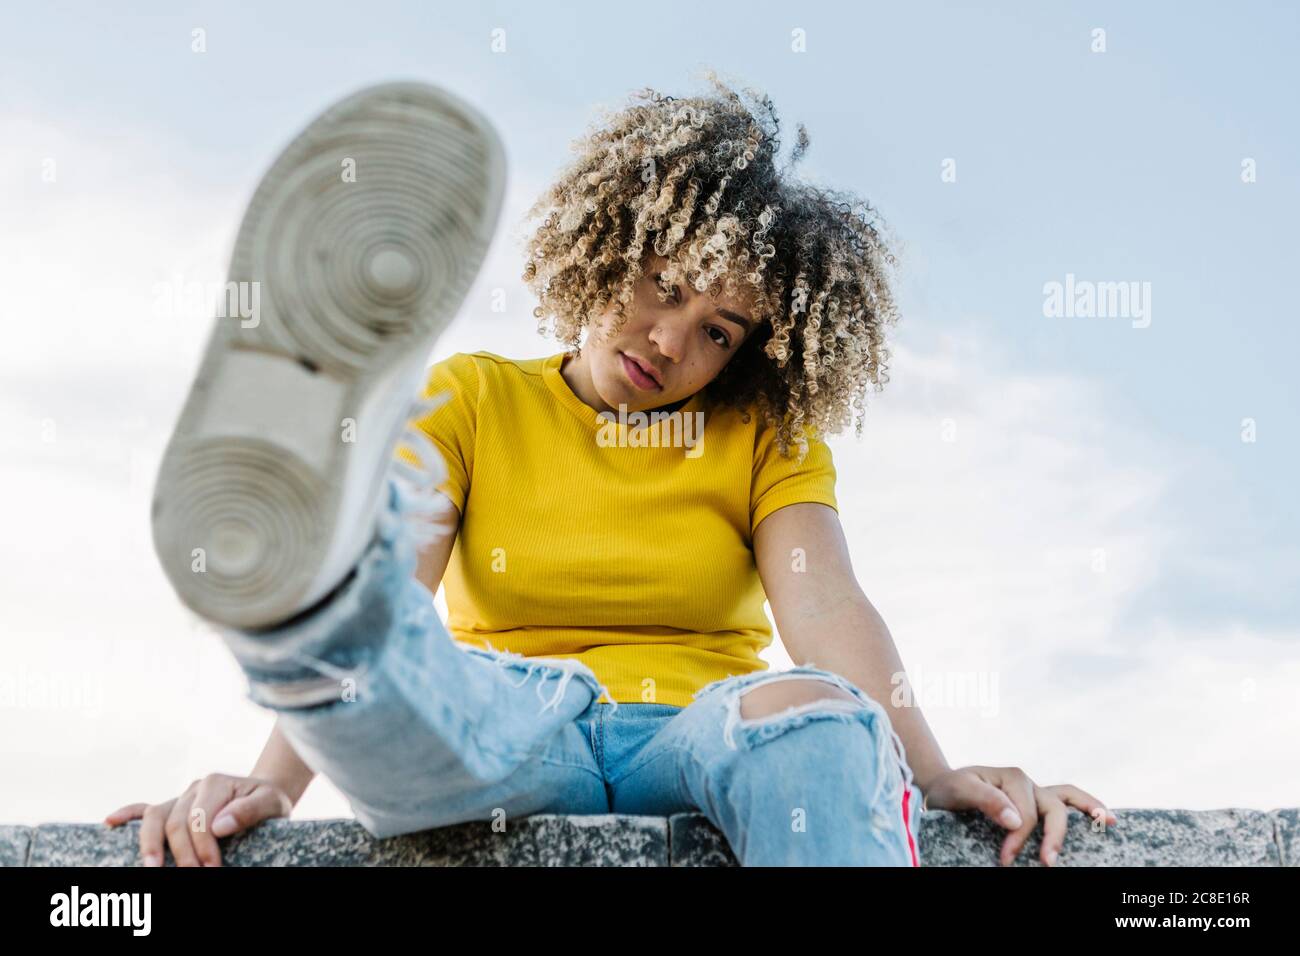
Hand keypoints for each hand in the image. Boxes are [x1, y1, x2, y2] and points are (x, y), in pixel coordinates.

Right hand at [104, 773, 294, 866]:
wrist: (263, 794)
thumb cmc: (268, 801)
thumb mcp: (272, 803)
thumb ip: (250, 811)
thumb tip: (219, 826)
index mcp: (215, 783)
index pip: (200, 819)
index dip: (203, 847)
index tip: (213, 869)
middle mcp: (193, 788)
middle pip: (175, 823)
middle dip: (182, 855)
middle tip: (194, 877)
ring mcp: (179, 797)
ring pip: (155, 818)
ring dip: (151, 845)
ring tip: (152, 869)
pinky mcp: (172, 806)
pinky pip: (144, 808)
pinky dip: (127, 814)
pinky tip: (110, 823)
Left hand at [920, 765, 1116, 865]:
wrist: (943, 787)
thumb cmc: (951, 789)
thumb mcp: (960, 789)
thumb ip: (987, 800)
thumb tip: (1016, 820)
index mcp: (1013, 778)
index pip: (1026, 814)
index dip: (1018, 839)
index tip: (1005, 860)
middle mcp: (1029, 783)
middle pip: (1052, 808)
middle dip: (1053, 836)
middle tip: (1047, 864)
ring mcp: (1035, 792)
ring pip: (1066, 799)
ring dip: (1088, 812)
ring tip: (1107, 824)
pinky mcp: (1036, 803)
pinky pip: (1066, 801)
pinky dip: (1087, 806)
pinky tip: (1105, 818)